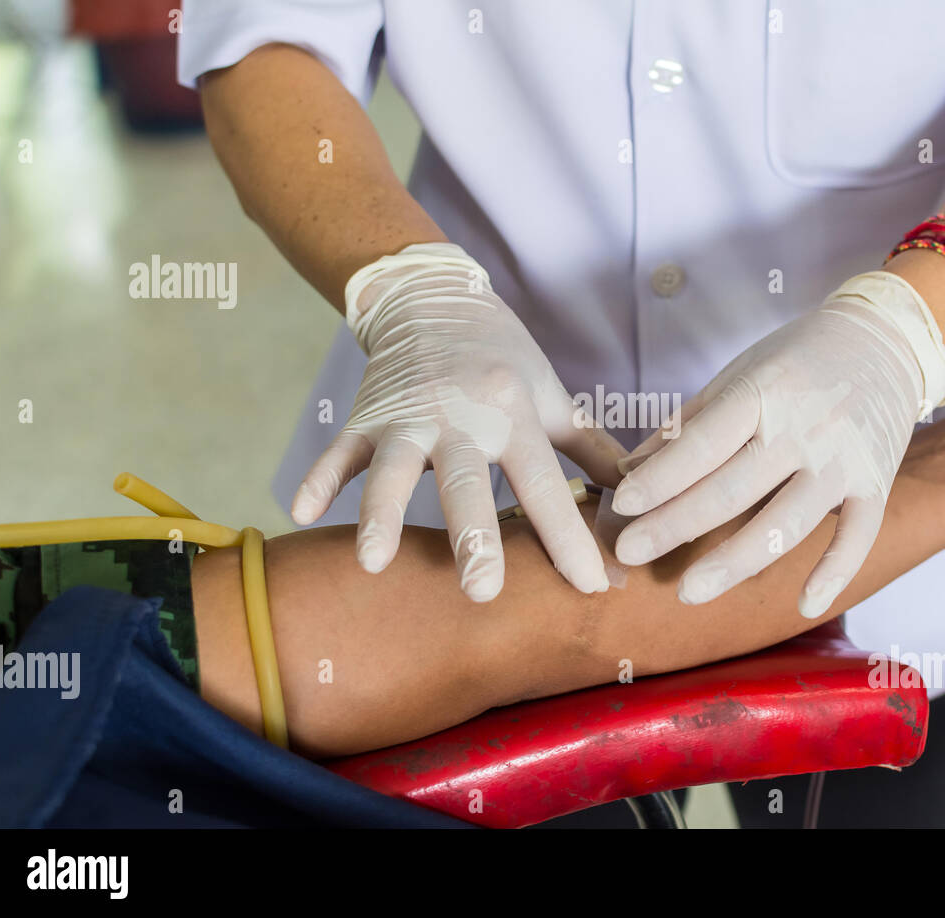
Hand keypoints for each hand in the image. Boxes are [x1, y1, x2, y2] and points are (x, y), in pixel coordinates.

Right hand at [291, 243, 625, 599]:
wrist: (435, 298)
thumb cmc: (504, 360)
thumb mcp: (555, 397)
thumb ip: (596, 449)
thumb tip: (642, 497)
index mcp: (514, 415)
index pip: (547, 485)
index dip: (569, 538)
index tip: (591, 588)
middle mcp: (461, 417)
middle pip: (466, 482)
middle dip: (473, 535)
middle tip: (482, 591)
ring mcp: (407, 417)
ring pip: (392, 470)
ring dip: (382, 514)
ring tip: (373, 562)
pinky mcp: (365, 417)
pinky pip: (338, 452)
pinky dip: (319, 480)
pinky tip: (301, 513)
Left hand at [610, 272, 944, 617]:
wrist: (885, 340)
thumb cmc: (797, 360)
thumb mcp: (738, 375)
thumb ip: (686, 426)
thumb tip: (627, 472)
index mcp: (763, 392)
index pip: (702, 445)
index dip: (660, 479)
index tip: (622, 508)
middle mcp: (804, 426)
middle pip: (732, 490)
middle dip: (675, 525)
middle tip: (629, 554)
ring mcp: (843, 458)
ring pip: (785, 523)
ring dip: (735, 562)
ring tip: (689, 593)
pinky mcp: (877, 481)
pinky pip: (858, 535)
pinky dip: (835, 573)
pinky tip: (804, 606)